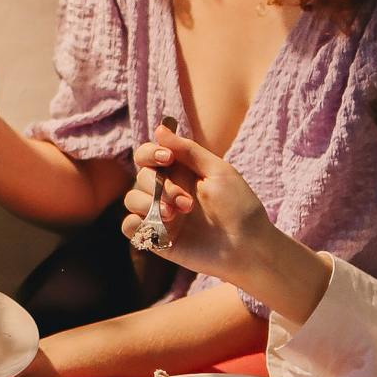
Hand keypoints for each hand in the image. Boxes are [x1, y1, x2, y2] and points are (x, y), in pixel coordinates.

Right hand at [123, 131, 276, 283]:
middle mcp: (166, 192)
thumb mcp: (218, 171)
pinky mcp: (156, 238)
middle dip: (160, 186)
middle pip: (141, 177)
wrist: (247, 247)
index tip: (166, 158)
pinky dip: (135, 223)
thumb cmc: (239, 206)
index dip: (150, 153)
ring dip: (148, 203)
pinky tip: (157, 226)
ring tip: (175, 216)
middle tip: (186, 203)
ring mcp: (160, 215)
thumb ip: (188, 150)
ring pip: (131, 199)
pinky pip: (129, 226)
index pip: (148, 155)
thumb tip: (160, 129)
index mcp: (180, 173)